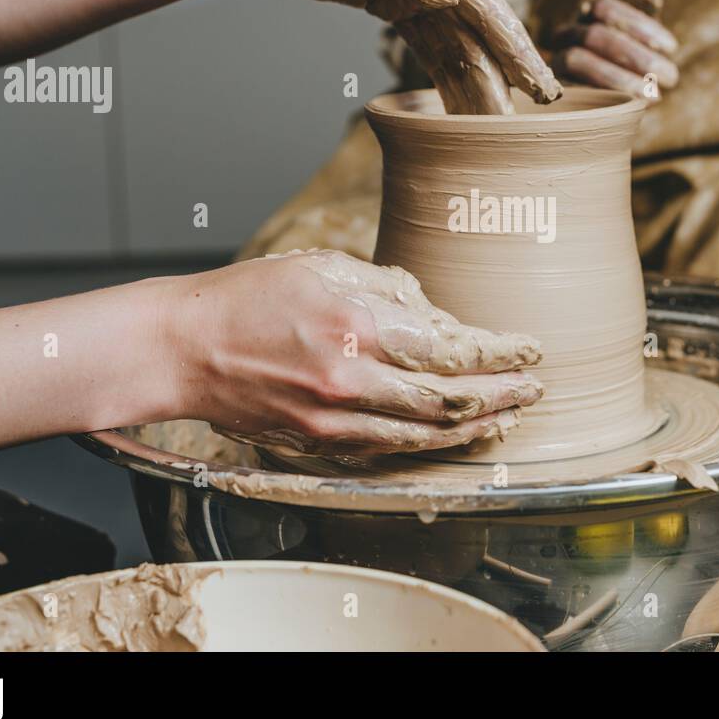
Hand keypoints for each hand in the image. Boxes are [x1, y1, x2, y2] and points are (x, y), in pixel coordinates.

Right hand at [166, 251, 543, 454]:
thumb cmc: (247, 298)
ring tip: (510, 416)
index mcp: (353, 326)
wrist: (182, 348)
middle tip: (536, 388)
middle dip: (502, 396)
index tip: (529, 349)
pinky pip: (389, 451)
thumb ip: (389, 290)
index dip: (500, 354)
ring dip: (476, 428)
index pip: (451, 349)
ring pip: (425, 437)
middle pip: (449, 401)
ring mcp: (332, 420)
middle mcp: (348, 380)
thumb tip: (439, 315)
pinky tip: (456, 436)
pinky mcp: (317, 442)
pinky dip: (431, 446)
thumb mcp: (323, 267)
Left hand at [249, 0, 558, 110]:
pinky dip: (449, 77)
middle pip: (481, 33)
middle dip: (508, 74)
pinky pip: (432, 48)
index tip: (538, 85)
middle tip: (535, 117)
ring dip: (480, 83)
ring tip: (499, 125)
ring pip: (459, 45)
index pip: (486, 7)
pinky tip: (462, 105)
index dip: (514, 48)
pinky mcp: (395, 8)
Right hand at [549, 0, 679, 95]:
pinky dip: (603, 97)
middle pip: (594, 35)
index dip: (638, 24)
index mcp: (587, 15)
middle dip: (636, 56)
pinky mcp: (554, 92)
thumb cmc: (630, 62)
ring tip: (655, 96)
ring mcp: (555, 62)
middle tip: (672, 77)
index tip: (672, 48)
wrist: (606, 103)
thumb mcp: (643, 37)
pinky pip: (572, 91)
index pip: (605, 8)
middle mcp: (566, 35)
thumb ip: (646, 11)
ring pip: (577, 60)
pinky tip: (632, 108)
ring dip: (619, 78)